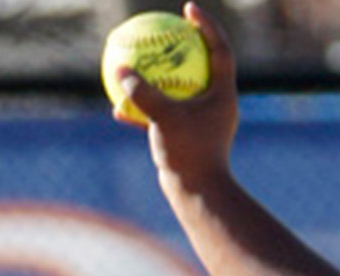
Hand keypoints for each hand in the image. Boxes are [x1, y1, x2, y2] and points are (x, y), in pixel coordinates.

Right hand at [114, 3, 239, 192]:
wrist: (199, 194)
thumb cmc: (189, 155)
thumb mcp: (164, 119)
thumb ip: (142, 93)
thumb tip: (118, 68)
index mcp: (223, 94)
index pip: (219, 50)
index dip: (206, 26)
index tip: (188, 9)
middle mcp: (217, 105)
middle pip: (202, 65)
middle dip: (183, 45)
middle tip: (164, 27)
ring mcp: (202, 122)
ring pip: (179, 91)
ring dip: (158, 78)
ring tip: (137, 64)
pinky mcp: (187, 138)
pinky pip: (163, 116)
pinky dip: (144, 110)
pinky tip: (117, 108)